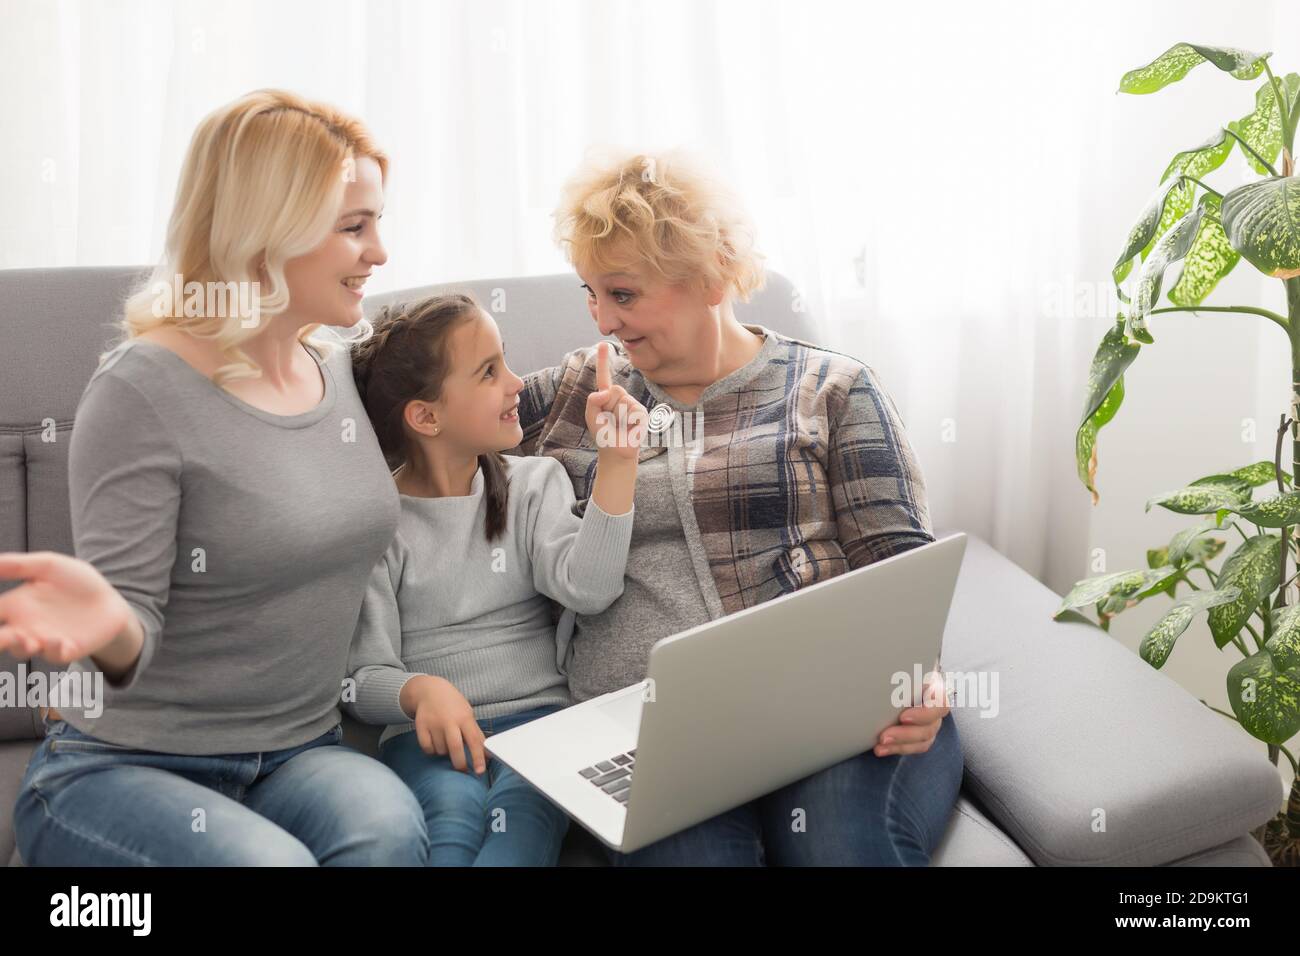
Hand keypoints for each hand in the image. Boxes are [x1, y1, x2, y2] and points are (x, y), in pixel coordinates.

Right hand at [0, 551, 132, 664]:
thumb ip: (18, 565)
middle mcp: (24, 626)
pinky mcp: (67, 649)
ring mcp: (44, 640)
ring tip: (27, 639)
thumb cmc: (77, 582)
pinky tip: (58, 641)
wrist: (110, 599)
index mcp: (16, 605)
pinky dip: (55, 650)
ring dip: (20, 646)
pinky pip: (56, 655)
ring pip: (22, 650)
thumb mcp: (48, 566)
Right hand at [409, 675, 486, 774]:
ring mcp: (434, 724)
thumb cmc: (454, 705)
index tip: (481, 771)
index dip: (478, 757)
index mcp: (464, 718)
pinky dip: (432, 750)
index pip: (474, 740)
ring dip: (445, 753)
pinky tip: (435, 742)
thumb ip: (476, 734)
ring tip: (446, 741)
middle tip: (463, 770)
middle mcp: (449, 721)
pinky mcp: (421, 726)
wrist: (430, 690)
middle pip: (455, 748)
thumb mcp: (468, 715)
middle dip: (460, 764)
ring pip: (440, 750)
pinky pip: (427, 748)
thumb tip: (487, 755)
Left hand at [584, 340, 647, 459]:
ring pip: (623, 401)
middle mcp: (621, 397)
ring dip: (617, 416)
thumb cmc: (604, 434)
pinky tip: (628, 428)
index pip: (604, 376)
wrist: (616, 452)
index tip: (603, 343)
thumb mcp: (592, 417)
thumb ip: (593, 401)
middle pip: (613, 391)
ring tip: (619, 426)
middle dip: (608, 406)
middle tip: (610, 421)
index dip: (603, 360)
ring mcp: (633, 404)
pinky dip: (627, 420)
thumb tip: (606, 391)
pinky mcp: (642, 414)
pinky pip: (633, 410)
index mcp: (607, 396)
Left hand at [874, 669, 948, 756]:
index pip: (940, 703)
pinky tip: (879, 749)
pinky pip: (914, 747)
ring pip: (924, 740)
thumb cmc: (901, 666)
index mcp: (935, 686)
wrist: (899, 672)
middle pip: (931, 726)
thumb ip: (900, 664)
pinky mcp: (921, 734)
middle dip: (906, 734)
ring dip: (900, 745)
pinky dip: (897, 749)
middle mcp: (936, 706)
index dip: (923, 714)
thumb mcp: (903, 662)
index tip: (903, 717)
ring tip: (880, 745)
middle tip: (883, 736)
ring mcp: (931, 722)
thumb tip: (888, 654)